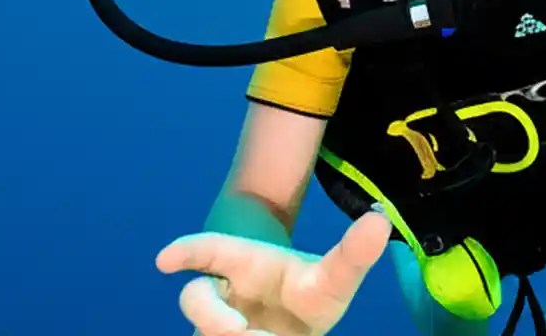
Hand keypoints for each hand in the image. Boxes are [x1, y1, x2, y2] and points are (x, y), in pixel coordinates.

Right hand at [155, 210, 392, 335]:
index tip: (164, 259)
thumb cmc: (307, 293)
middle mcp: (222, 298)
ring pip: (204, 334)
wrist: (294, 325)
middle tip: (244, 332)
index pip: (210, 250)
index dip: (188, 251)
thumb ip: (353, 254)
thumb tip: (380, 221)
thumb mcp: (335, 277)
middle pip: (198, 300)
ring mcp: (217, 326)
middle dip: (213, 318)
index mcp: (243, 266)